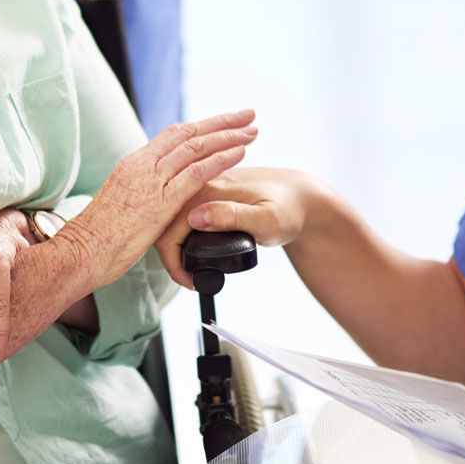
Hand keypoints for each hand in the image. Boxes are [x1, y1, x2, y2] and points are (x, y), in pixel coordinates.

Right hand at [60, 109, 258, 289]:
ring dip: (228, 136)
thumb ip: (139, 193)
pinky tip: (240, 152)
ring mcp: (151, 179)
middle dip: (221, 122)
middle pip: (189, 132)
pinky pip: (196, 172)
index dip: (202, 126)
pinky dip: (221, 159)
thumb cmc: (98, 238)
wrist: (81, 251)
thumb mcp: (120, 204)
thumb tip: (152, 194)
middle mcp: (143, 164)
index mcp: (134, 163)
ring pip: (196, 146)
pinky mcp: (159, 199)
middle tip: (248, 114)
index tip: (224, 122)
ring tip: (252, 130)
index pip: (173, 135)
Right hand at [155, 166, 320, 289]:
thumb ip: (233, 217)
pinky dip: (179, 234)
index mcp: (209, 188)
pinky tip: (191, 250)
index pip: (169, 225)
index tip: (189, 280)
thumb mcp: (266, 219)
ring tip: (188, 268)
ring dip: (171, 244)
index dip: (172, 259)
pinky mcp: (207, 191)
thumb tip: (197, 217)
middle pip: (164, 221)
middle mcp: (201, 183)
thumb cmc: (289, 209)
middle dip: (168, 254)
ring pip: (170, 217)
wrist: (300, 196)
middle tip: (188, 279)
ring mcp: (203, 185)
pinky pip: (181, 212)